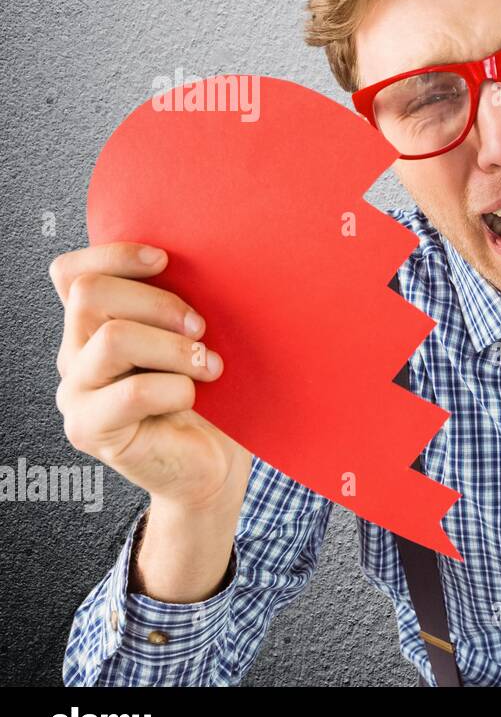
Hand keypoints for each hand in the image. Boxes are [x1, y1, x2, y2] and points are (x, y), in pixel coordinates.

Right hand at [50, 242, 251, 514]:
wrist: (212, 462)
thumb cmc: (210, 394)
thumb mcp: (193, 337)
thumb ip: (176, 304)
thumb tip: (202, 260)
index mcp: (93, 324)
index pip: (72, 273)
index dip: (114, 255)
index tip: (165, 260)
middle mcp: (74, 353)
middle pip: (91, 294)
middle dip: (159, 302)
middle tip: (202, 328)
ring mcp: (76, 392)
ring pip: (113, 338)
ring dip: (174, 347)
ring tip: (208, 365)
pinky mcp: (89, 429)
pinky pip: (135, 390)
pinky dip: (178, 387)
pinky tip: (196, 397)